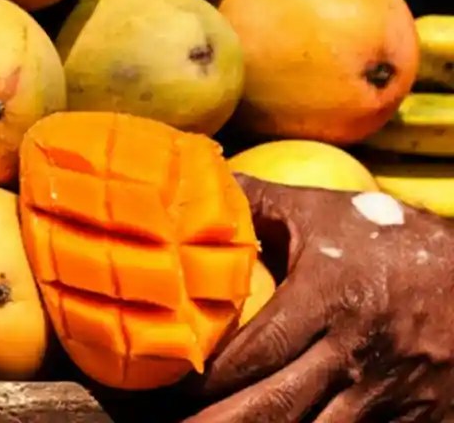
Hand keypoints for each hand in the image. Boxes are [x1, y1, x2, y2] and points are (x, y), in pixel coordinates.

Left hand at [184, 174, 453, 422]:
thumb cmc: (391, 241)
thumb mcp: (324, 212)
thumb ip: (256, 201)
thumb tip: (196, 178)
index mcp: (329, 299)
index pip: (257, 350)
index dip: (207, 374)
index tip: (164, 383)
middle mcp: (354, 353)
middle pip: (275, 406)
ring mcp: (385, 394)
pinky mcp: (411, 418)